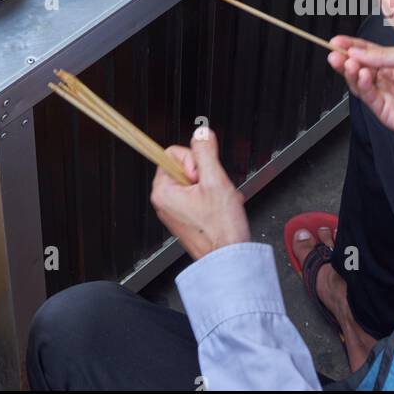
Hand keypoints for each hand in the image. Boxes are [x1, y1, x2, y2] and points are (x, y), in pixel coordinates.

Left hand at [150, 128, 249, 260]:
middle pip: (185, 166)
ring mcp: (176, 210)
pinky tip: (221, 208)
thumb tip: (201, 132)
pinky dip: (213, 198)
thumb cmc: (221, 230)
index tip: (202, 176)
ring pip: (196, 181)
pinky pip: (199, 195)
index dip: (193, 160)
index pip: (172, 153)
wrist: (230, 260)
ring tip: (219, 202)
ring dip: (213, 186)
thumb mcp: (215, 181)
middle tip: (213, 190)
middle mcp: (165, 200)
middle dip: (206, 174)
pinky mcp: (187, 217)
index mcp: (163, 190)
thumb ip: (206, 152)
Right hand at [328, 35, 393, 152]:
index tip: (335, 41)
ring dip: (351, 72)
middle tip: (334, 53)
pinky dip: (362, 86)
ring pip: (360, 84)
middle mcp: (388, 78)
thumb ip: (381, 56)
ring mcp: (386, 95)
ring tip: (347, 63)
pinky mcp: (386, 112)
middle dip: (344, 60)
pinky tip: (363, 76)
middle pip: (359, 68)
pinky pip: (369, 98)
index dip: (350, 47)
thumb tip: (356, 52)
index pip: (366, 52)